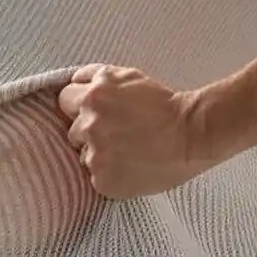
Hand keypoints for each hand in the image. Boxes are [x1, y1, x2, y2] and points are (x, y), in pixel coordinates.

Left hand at [57, 64, 216, 198]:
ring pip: (83, 155)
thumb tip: (75, 82)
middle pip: (72, 129)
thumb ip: (97, 78)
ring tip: (127, 150)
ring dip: (99, 153)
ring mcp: (94, 153)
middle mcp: (89, 122)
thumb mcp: (129, 76)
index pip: (65, 99)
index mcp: (94, 95)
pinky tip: (130, 166)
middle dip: (89, 130)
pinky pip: (95, 177)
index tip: (96, 112)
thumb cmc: (165, 105)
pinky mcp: (103, 180)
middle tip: (118, 132)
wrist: (192, 135)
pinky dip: (110, 174)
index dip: (80, 105)